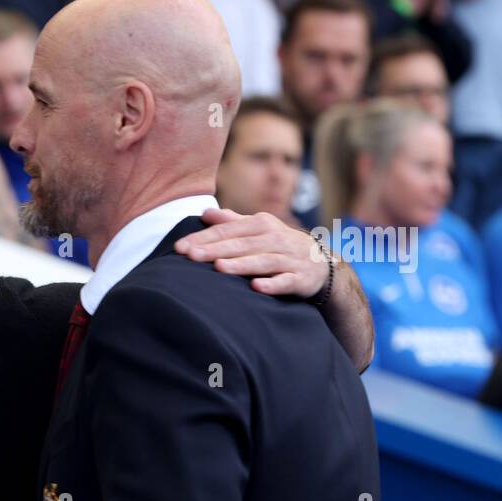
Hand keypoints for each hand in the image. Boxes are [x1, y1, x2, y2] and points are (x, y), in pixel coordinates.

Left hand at [175, 208, 325, 297]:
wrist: (321, 264)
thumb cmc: (279, 245)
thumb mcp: (258, 229)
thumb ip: (232, 222)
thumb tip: (204, 213)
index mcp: (261, 224)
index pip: (227, 230)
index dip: (203, 238)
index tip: (180, 247)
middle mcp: (275, 238)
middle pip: (241, 244)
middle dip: (215, 249)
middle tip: (190, 256)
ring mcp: (289, 258)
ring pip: (262, 261)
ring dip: (241, 264)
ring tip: (219, 267)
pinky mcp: (300, 278)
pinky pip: (285, 281)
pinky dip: (272, 284)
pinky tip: (256, 287)